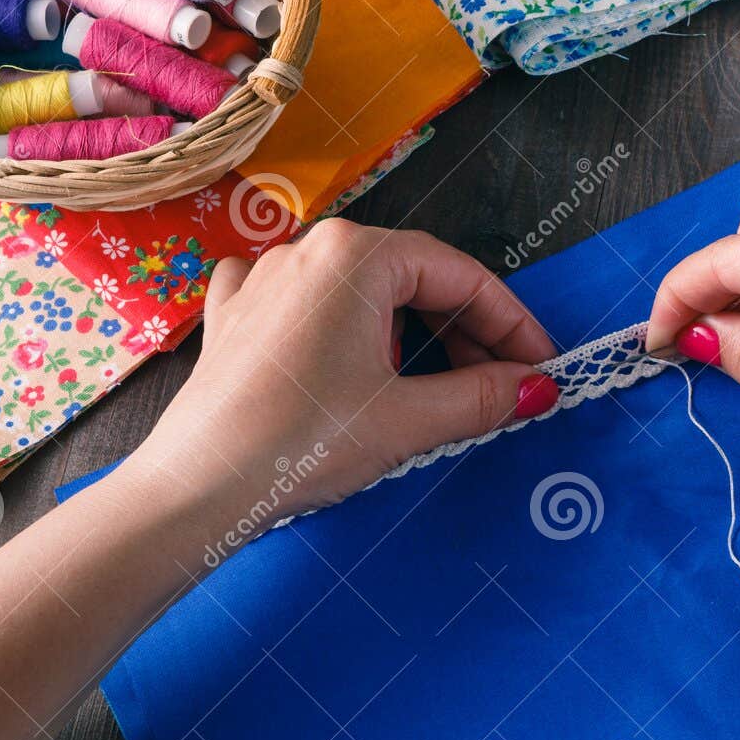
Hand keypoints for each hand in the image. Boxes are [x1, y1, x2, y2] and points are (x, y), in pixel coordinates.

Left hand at [127, 218, 559, 521]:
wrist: (196, 489)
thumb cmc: (301, 444)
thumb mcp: (409, 420)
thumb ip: (483, 396)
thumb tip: (538, 388)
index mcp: (357, 256)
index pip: (461, 276)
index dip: (512, 323)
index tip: (542, 367)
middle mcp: (309, 250)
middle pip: (414, 278)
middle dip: (464, 332)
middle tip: (500, 386)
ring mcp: (264, 278)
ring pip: (362, 290)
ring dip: (409, 332)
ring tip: (435, 384)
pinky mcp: (235, 316)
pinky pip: (301, 298)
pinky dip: (336, 321)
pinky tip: (338, 345)